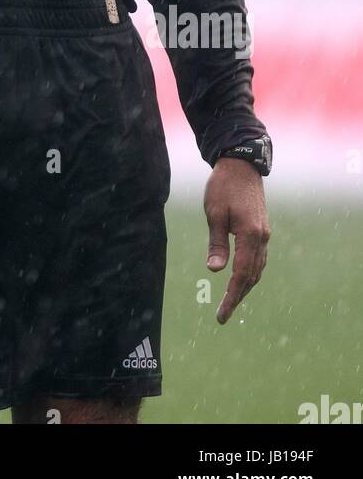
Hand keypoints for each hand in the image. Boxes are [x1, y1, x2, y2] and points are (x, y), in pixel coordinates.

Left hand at [204, 157, 270, 323]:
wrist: (241, 163)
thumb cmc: (223, 186)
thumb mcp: (214, 213)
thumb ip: (217, 243)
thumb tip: (215, 270)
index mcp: (250, 235)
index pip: (241, 275)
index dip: (231, 297)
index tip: (222, 314)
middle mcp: (262, 238)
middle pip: (252, 277)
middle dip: (238, 297)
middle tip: (223, 315)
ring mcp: (264, 234)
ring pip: (258, 269)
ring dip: (245, 287)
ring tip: (230, 301)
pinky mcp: (262, 230)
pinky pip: (259, 259)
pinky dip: (250, 273)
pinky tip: (241, 279)